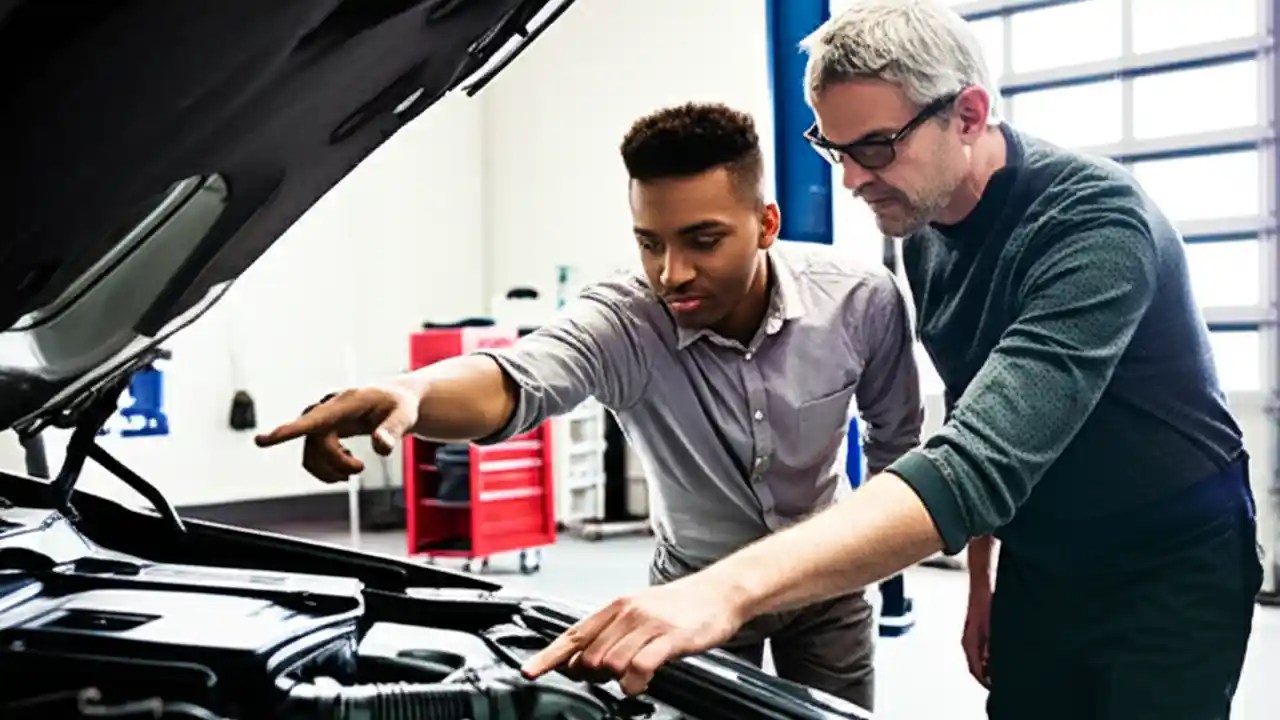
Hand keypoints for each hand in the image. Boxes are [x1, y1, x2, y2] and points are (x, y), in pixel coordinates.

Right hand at [254, 382, 419, 482]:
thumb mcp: (406, 416)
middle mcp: (328, 408)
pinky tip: (347, 466)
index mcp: (347, 401)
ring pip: (310, 453)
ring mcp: (321, 418)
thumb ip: (394, 431)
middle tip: (360, 470)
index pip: (314, 418)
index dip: (288, 431)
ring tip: (356, 470)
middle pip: (315, 442)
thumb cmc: (401, 405)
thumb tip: (381, 449)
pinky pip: (311, 455)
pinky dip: (327, 468)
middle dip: (335, 463)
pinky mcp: (320, 428)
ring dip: (330, 470)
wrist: (395, 400)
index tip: (262, 440)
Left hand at [520, 574, 746, 695]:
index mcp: (617, 606)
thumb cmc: (681, 605)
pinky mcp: (670, 637)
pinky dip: (636, 683)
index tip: (530, 671)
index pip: (574, 634)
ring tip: (634, 678)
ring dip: (618, 680)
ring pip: (611, 663)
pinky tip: (643, 683)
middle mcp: (628, 613)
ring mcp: (649, 625)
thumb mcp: (640, 612)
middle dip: (594, 675)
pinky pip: (639, 667)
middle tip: (611, 677)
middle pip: (590, 656)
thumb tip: (586, 661)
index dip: (549, 656)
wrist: (721, 592)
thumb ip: (612, 633)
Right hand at [962, 582, 992, 688]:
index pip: (975, 669)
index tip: (996, 689)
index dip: (985, 682)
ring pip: (979, 659)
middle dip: (988, 677)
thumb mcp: (992, 626)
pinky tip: (1001, 657)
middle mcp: (968, 641)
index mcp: (970, 642)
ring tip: (1004, 673)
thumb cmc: (986, 601)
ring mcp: (972, 636)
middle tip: (1002, 684)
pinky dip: (990, 659)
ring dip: (989, 668)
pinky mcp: (977, 632)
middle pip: (976, 667)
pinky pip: (982, 651)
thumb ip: (991, 645)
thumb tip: (992, 661)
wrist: (982, 584)